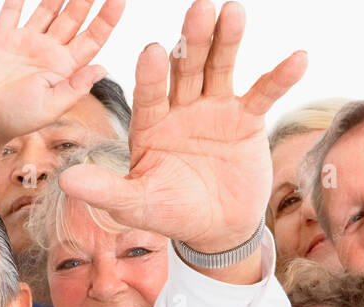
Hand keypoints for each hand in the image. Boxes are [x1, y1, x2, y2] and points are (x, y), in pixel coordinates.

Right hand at [0, 0, 123, 146]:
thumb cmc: (14, 119)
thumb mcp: (52, 107)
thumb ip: (76, 87)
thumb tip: (103, 68)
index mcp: (64, 68)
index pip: (92, 38)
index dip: (106, 19)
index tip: (119, 0)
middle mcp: (48, 51)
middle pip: (73, 17)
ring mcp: (25, 41)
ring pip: (48, 8)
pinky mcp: (2, 36)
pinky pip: (13, 9)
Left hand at [57, 0, 304, 253]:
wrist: (216, 229)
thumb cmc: (170, 215)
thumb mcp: (136, 205)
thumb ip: (105, 190)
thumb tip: (66, 181)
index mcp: (149, 124)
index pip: (147, 92)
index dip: (150, 73)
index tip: (150, 50)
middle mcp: (179, 108)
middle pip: (184, 68)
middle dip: (191, 40)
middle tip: (198, 8)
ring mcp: (213, 109)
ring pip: (220, 68)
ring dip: (227, 41)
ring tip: (233, 12)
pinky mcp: (246, 118)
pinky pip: (263, 93)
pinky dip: (280, 76)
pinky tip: (297, 57)